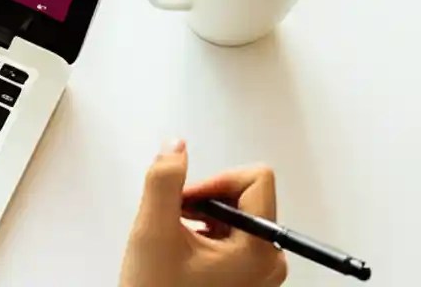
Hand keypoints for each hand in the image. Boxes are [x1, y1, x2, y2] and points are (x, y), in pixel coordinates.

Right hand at [120, 140, 287, 286]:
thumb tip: (176, 147)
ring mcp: (260, 271)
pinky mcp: (248, 275)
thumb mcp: (152, 232)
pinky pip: (232, 234)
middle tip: (176, 217)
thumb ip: (163, 181)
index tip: (187, 197)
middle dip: (205, 198)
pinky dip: (205, 231)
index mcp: (258, 251)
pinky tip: (183, 247)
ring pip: (236, 213)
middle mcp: (270, 261)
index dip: (215, 179)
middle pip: (247, 195)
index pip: (257, 179)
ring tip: (176, 236)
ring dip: (202, 214)